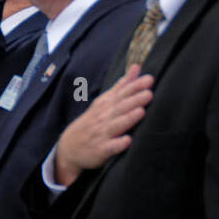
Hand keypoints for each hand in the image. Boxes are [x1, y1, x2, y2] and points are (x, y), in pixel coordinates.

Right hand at [54, 65, 153, 186]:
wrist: (69, 147)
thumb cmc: (93, 122)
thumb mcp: (104, 101)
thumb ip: (122, 86)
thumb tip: (137, 67)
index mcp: (106, 105)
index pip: (121, 93)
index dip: (134, 86)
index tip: (149, 79)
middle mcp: (103, 118)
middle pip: (120, 107)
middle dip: (134, 100)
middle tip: (149, 93)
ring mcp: (101, 134)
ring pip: (116, 125)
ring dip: (128, 118)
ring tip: (140, 112)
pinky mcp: (100, 151)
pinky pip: (109, 148)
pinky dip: (117, 144)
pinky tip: (127, 141)